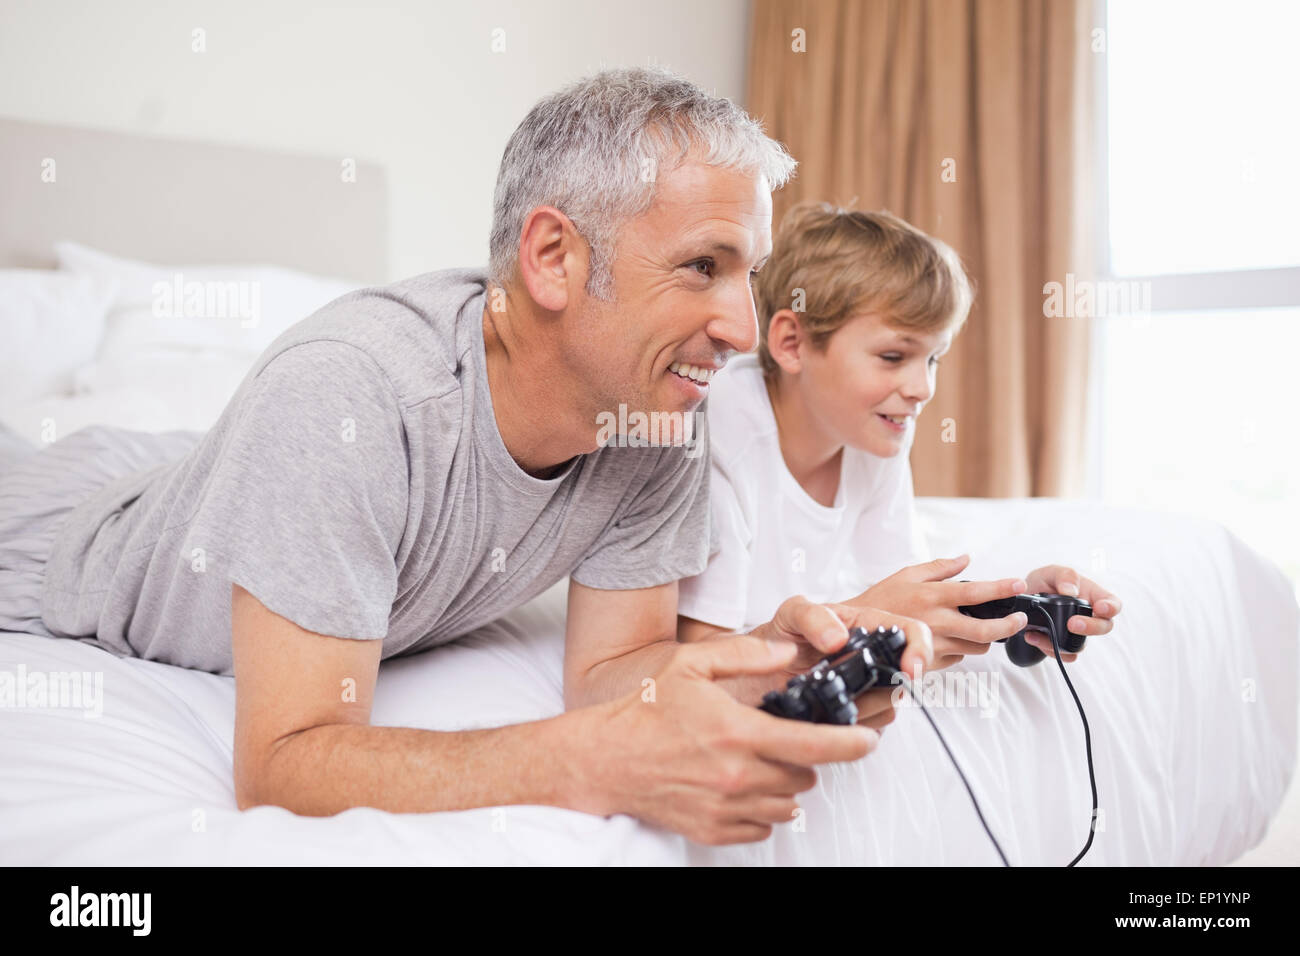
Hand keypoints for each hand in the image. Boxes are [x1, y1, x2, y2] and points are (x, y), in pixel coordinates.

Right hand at [578, 635, 879, 844]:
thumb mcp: (694, 664)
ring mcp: (727, 808)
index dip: (851, 744)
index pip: (814, 745)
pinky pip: (762, 827)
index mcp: (739, 732)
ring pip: (788, 805)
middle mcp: (738, 776)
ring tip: (759, 762)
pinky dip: (761, 809)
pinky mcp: (715, 830)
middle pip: (805, 777)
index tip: (867, 740)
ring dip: (784, 785)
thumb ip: (746, 653)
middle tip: (783, 740)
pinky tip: (741, 785)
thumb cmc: (647, 710)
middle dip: (805, 758)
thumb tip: (788, 652)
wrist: (606, 759)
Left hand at [747, 594, 933, 731]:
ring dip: (862, 710)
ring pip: (887, 709)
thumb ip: (813, 616)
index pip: (912, 632)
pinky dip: (848, 728)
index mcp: (867, 626)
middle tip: (849, 689)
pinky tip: (825, 715)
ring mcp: (865, 690)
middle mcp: (872, 659)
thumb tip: (839, 639)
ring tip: (827, 699)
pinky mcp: (854, 717)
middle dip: (882, 689)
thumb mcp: (790, 613)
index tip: (909, 669)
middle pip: (904, 678)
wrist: (754, 670)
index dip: (920, 649)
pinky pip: (867, 731)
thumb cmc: (777, 636)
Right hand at [846, 555, 1029, 669]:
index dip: (1001, 589)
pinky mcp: (930, 662)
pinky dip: (963, 648)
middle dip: (1009, 625)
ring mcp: (934, 645)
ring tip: (986, 628)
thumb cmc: (882, 598)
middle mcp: (936, 622)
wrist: (857, 628)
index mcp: (932, 596)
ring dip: (986, 638)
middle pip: (985, 630)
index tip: (1018, 584)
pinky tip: (956, 638)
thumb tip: (966, 559)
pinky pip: (959, 658)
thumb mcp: (907, 574)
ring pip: (976, 647)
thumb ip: (940, 567)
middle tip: (1019, 620)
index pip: (975, 593)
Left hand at [1021, 565, 1122, 661]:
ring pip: (1081, 645)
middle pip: (1104, 627)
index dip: (1111, 608)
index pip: (1113, 604)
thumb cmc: (1045, 583)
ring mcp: (1077, 633)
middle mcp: (1089, 616)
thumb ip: (1065, 576)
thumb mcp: (1051, 572)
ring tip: (1041, 632)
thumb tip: (1070, 591)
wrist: (1024, 600)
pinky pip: (1064, 654)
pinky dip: (1049, 649)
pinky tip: (1033, 637)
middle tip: (1073, 624)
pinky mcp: (1063, 645)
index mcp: (1093, 596)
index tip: (1100, 608)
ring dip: (1063, 641)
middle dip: (1091, 627)